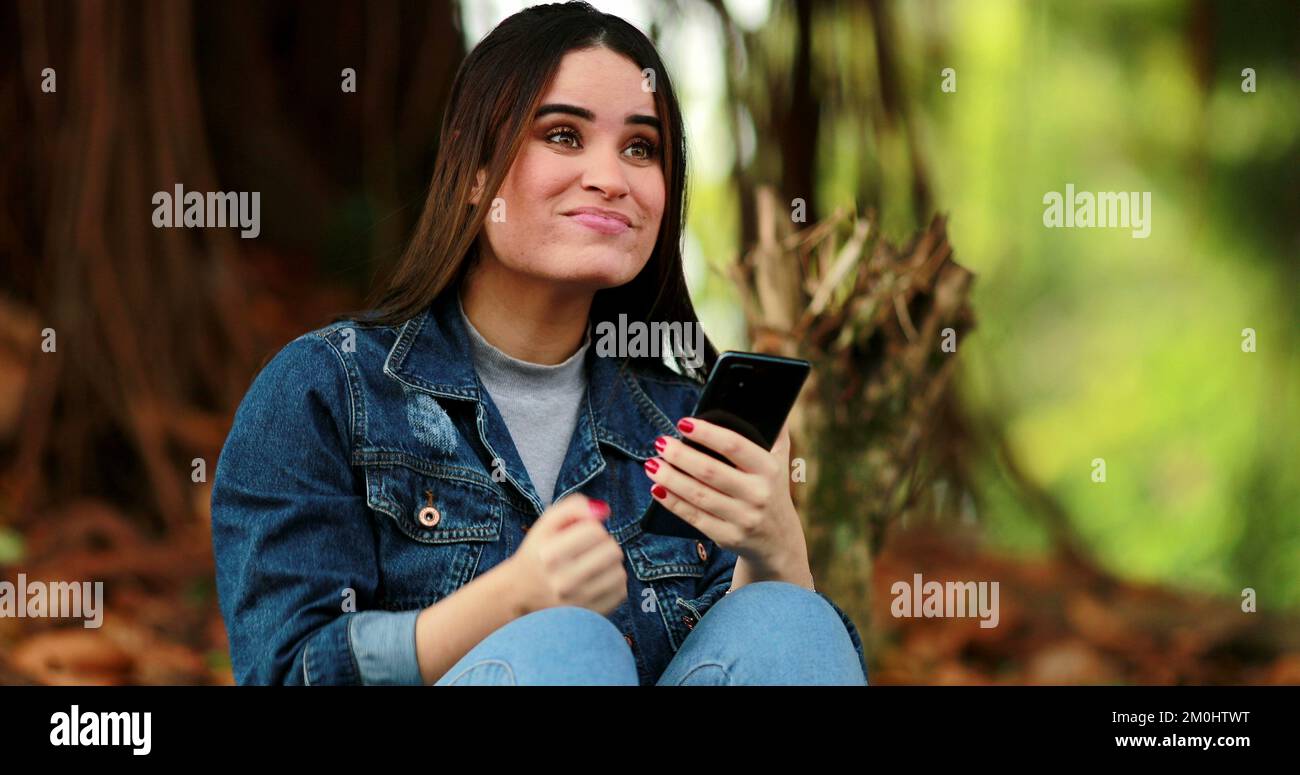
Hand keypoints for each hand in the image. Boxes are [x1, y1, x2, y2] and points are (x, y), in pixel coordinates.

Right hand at [508, 494, 627, 615]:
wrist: (521, 593)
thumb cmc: (539, 552)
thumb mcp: (546, 523)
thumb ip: (573, 507)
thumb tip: (604, 511)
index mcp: (549, 555)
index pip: (595, 531)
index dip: (593, 527)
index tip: (582, 534)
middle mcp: (562, 581)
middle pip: (612, 551)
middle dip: (605, 544)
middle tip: (591, 549)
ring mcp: (577, 602)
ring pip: (619, 572)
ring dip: (611, 564)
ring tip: (594, 565)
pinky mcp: (589, 615)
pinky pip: (621, 592)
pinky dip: (614, 583)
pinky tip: (598, 580)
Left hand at [643, 417, 812, 587]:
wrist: (778, 539)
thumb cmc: (771, 489)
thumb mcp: (780, 461)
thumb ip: (775, 430)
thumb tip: (769, 395)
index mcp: (769, 469)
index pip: (735, 446)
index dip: (707, 433)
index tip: (684, 422)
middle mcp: (758, 494)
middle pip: (710, 471)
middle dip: (680, 455)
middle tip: (661, 442)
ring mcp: (742, 518)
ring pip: (698, 495)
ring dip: (670, 478)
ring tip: (652, 463)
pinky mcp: (727, 537)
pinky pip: (694, 517)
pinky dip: (673, 502)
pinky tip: (657, 488)